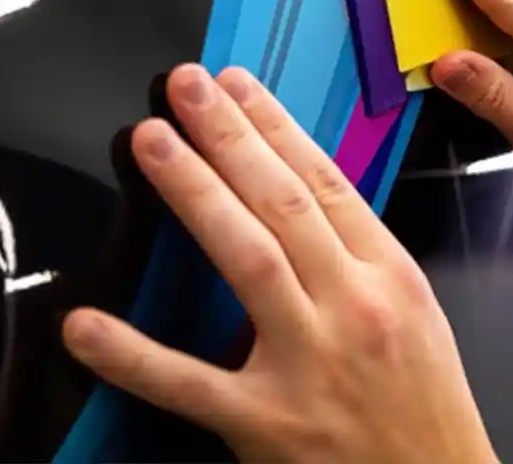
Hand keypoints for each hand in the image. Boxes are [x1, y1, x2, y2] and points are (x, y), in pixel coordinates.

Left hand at [62, 65, 495, 463]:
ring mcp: (309, 365)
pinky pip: (188, 383)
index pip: (326, 183)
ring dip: (195, 193)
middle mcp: (353, 310)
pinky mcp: (268, 425)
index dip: (275, 127)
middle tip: (186, 87)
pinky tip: (86, 322)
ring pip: (246, 259)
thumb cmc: (427, 406)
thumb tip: (304, 202)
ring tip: (154, 142)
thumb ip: (362, 259)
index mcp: (391, 278)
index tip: (238, 87)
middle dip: (230, 136)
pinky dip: (132, 354)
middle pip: (284, 203)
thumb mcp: (417, 314)